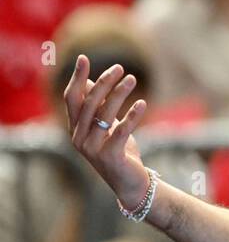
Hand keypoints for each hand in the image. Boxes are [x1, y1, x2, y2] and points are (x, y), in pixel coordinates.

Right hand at [62, 55, 150, 207]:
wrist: (130, 184)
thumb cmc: (120, 152)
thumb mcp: (107, 127)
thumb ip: (97, 107)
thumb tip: (90, 81)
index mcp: (76, 128)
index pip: (72, 98)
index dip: (76, 78)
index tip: (83, 57)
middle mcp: (79, 138)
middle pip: (88, 104)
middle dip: (103, 83)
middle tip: (120, 68)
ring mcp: (92, 149)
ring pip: (103, 115)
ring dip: (119, 94)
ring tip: (132, 79)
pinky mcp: (109, 157)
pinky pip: (121, 132)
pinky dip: (132, 116)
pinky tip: (142, 103)